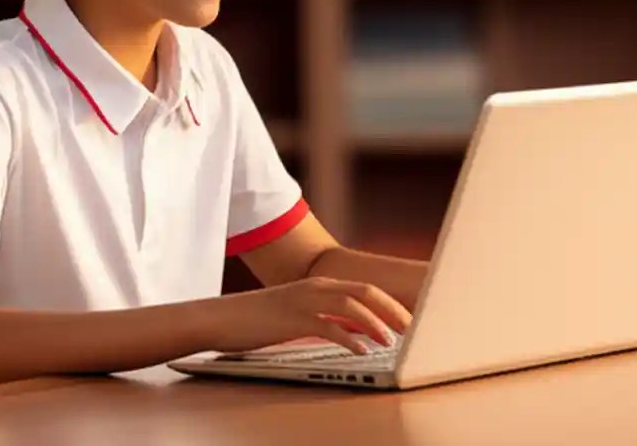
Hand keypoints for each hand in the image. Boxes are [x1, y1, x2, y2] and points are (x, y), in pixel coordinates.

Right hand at [206, 277, 412, 355]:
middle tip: (413, 329)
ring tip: (393, 341)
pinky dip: (349, 339)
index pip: (367, 289)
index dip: (393, 303)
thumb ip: (329, 317)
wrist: (222, 318)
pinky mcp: (292, 319)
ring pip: (351, 306)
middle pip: (366, 292)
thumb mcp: (300, 314)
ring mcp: (304, 301)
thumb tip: (359, 331)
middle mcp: (316, 287)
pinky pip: (328, 327)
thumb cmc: (261, 319)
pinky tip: (362, 351)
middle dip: (393, 310)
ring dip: (376, 323)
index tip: (411, 320)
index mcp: (321, 285)